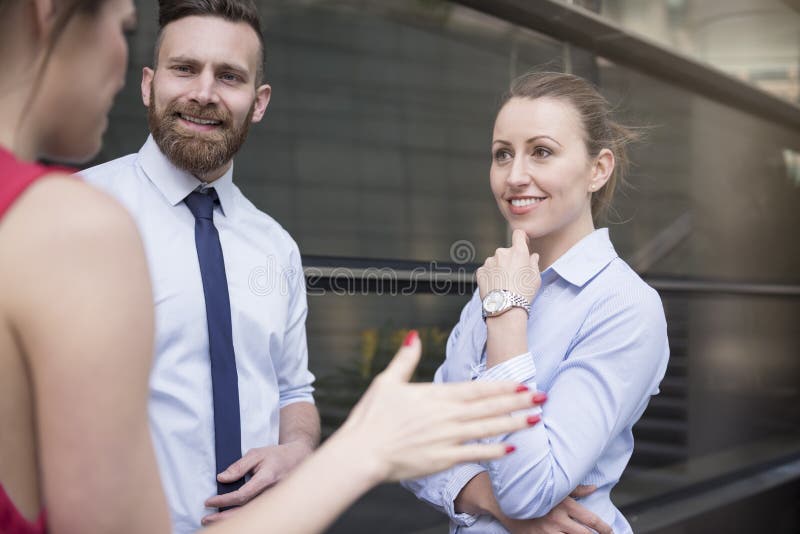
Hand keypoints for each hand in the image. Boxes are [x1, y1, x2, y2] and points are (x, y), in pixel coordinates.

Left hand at [201, 441, 312, 524]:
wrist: (300, 458)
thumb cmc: (277, 455)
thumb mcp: (256, 454)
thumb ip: (239, 466)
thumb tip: (222, 478)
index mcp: (266, 479)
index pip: (242, 495)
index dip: (223, 500)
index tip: (208, 502)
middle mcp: (271, 493)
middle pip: (245, 511)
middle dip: (223, 518)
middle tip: (205, 519)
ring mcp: (274, 501)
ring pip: (250, 515)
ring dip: (231, 520)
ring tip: (214, 522)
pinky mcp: (274, 504)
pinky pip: (256, 513)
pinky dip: (242, 517)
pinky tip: (230, 518)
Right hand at [335, 330, 545, 482]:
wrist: (362, 452)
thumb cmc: (371, 417)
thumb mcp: (387, 381)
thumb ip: (405, 359)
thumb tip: (413, 335)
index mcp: (436, 395)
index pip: (478, 388)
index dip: (503, 386)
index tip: (523, 382)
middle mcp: (447, 416)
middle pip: (490, 407)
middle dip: (518, 401)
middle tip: (542, 397)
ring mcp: (448, 438)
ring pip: (488, 429)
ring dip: (513, 423)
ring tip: (535, 419)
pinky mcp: (444, 459)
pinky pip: (476, 454)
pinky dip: (495, 451)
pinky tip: (512, 448)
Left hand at [476, 229, 539, 301]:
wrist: (505, 307)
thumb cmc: (523, 293)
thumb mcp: (535, 278)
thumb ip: (533, 263)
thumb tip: (533, 257)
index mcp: (518, 252)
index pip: (518, 234)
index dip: (521, 237)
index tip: (522, 242)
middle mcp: (502, 253)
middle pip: (506, 252)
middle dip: (510, 260)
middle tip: (514, 276)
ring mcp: (489, 262)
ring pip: (495, 261)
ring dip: (499, 268)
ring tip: (504, 284)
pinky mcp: (480, 271)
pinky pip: (487, 270)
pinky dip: (491, 276)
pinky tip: (496, 287)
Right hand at [502, 485, 611, 533]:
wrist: (503, 500)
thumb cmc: (531, 490)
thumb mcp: (554, 486)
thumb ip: (575, 489)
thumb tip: (594, 488)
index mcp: (563, 504)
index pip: (590, 520)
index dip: (603, 527)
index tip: (609, 530)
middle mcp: (557, 519)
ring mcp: (547, 531)